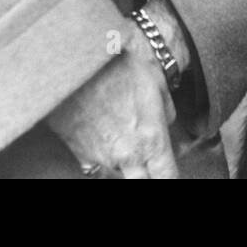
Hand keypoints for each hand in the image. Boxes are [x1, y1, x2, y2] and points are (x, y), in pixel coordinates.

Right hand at [45, 23, 177, 178]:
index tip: (167, 172)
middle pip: (142, 184)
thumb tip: (166, 124)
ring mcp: (101, 157)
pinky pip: (94, 166)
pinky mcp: (79, 154)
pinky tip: (102, 137)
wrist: (77, 63)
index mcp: (151, 139)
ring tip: (121, 139)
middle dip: (147, 176)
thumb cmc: (118, 67)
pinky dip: (101, 158)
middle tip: (147, 164)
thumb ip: (166, 111)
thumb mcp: (155, 82)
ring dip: (124, 166)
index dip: (169, 177)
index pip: (167, 177)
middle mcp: (127, 155)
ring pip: (117, 175)